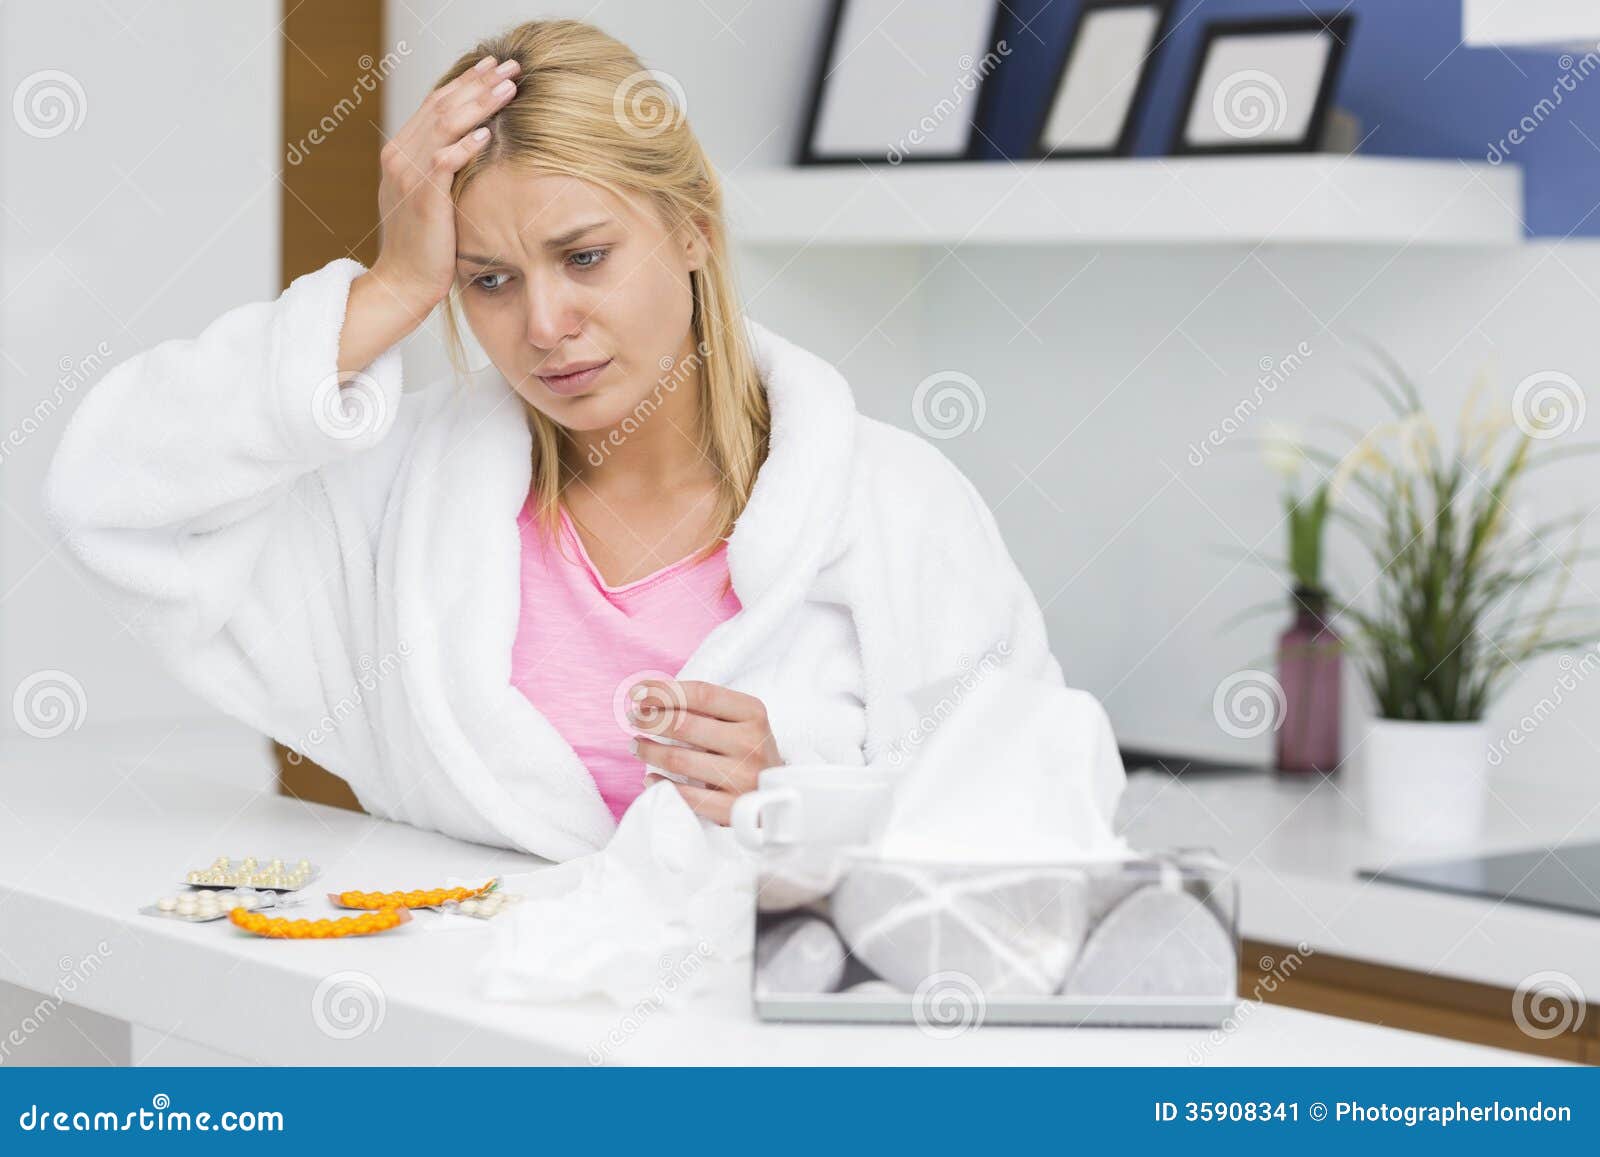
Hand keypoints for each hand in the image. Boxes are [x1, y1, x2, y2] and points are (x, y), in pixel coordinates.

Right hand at [372, 52, 521, 310]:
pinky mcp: (422, 198)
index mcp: (401, 151)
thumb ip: (441, 168)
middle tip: (511, 65)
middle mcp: (399, 156)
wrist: (403, 283)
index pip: (436, 103)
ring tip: (509, 87)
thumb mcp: (430, 198)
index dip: (466, 81)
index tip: (495, 66)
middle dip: (479, 82)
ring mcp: (407, 175)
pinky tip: (489, 133)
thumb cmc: (425, 246)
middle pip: (442, 104)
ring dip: (479, 103)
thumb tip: (473, 145)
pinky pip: (443, 162)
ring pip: (444, 125)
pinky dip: (466, 145)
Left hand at [630, 679, 782, 824]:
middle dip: (650, 719)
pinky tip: (651, 778)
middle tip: (634, 718)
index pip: (701, 694)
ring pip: (678, 759)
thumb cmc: (747, 751)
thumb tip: (647, 694)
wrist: (782, 797)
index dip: (663, 691)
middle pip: (684, 724)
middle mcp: (751, 743)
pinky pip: (684, 796)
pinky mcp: (732, 809)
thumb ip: (703, 707)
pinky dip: (661, 785)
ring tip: (637, 745)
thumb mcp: (739, 722)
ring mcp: (743, 777)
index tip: (637, 692)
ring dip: (648, 750)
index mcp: (753, 713)